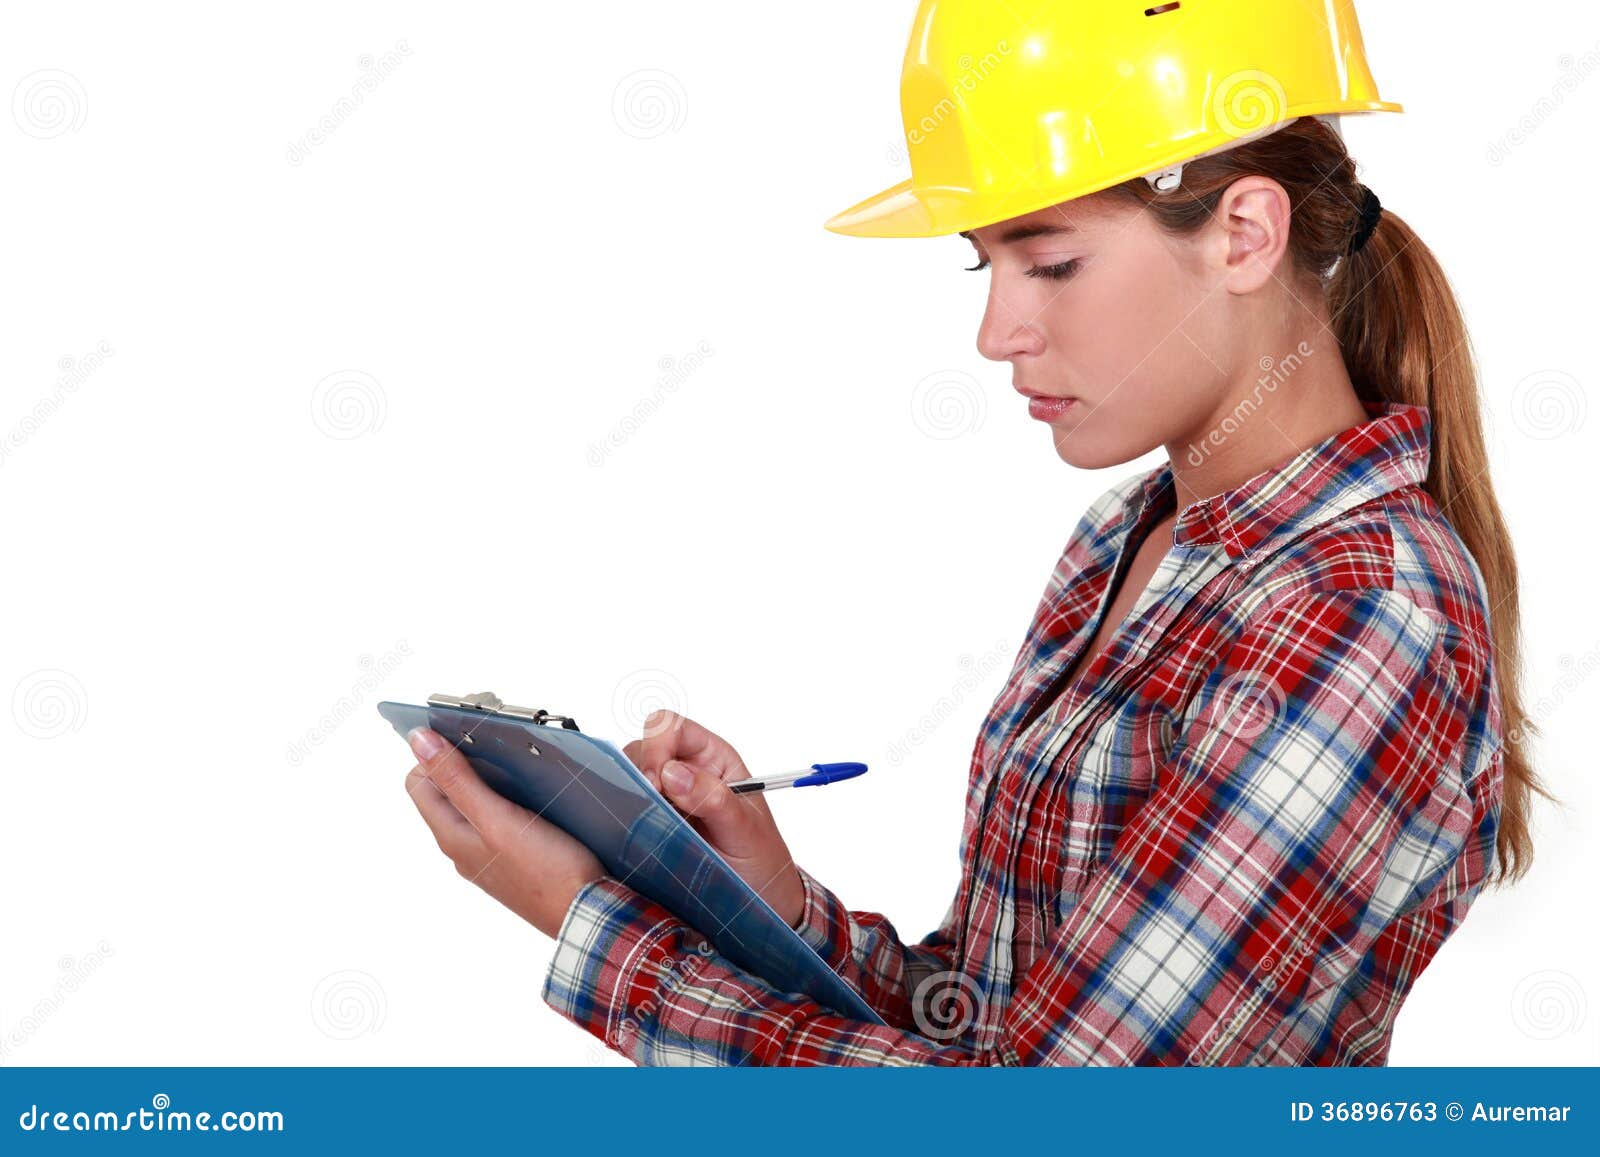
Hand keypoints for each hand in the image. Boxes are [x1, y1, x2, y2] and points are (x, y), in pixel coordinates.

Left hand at [403, 726, 604, 938]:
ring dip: (490, 780)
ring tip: (519, 768)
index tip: (467, 738)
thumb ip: (458, 780)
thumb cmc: (547, 873)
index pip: (418, 782)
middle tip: (498, 748)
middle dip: (464, 763)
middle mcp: (463, 847)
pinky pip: (498, 819)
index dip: (435, 755)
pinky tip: (533, 794)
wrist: (588, 914)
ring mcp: (488, 854)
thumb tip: (419, 741)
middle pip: (446, 792)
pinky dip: (509, 800)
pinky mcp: (513, 858)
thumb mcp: (498, 818)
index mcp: (451, 836)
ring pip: (474, 804)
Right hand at [623, 709, 805, 928]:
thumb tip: (672, 772)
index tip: (654, 782)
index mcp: (714, 760)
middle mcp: (687, 772)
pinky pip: (626, 808)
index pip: (672, 728)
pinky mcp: (652, 823)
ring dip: (629, 795)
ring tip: (645, 825)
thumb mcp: (745, 831)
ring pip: (629, 777)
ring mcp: (666, 799)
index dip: (657, 746)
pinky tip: (636, 835)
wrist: (762, 902)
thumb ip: (714, 800)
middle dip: (638, 772)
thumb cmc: (762, 862)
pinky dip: (624, 816)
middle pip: (643, 747)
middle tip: (646, 809)